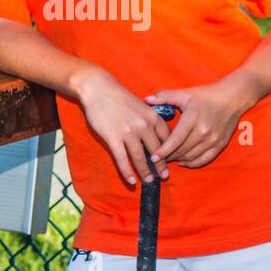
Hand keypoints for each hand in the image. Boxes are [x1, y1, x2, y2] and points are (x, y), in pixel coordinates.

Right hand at [73, 68, 173, 187]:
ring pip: (140, 158)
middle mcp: (143, 126)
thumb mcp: (142, 105)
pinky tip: (131, 181)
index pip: (167, 139)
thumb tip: (156, 138)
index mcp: (153, 117)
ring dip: (145, 172)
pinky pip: (122, 159)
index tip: (172, 161)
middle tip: (164, 177)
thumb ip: (150, 120)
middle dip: (161, 166)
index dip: (170, 152)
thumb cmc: (119, 97)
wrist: (98, 88)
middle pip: (157, 151)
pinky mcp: (113, 138)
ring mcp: (128, 132)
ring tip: (149, 181)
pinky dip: (127, 172)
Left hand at [143, 81, 250, 168]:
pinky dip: (192, 163)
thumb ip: (165, 96)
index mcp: (193, 117)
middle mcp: (204, 131)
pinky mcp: (220, 145)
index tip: (153, 157)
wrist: (232, 98)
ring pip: (191, 156)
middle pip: (182, 150)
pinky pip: (204, 160)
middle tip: (157, 158)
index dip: (164, 150)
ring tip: (168, 158)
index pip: (176, 139)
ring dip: (178, 159)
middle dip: (168, 156)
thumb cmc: (206, 95)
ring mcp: (213, 139)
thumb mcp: (185, 93)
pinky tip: (183, 161)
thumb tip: (147, 99)